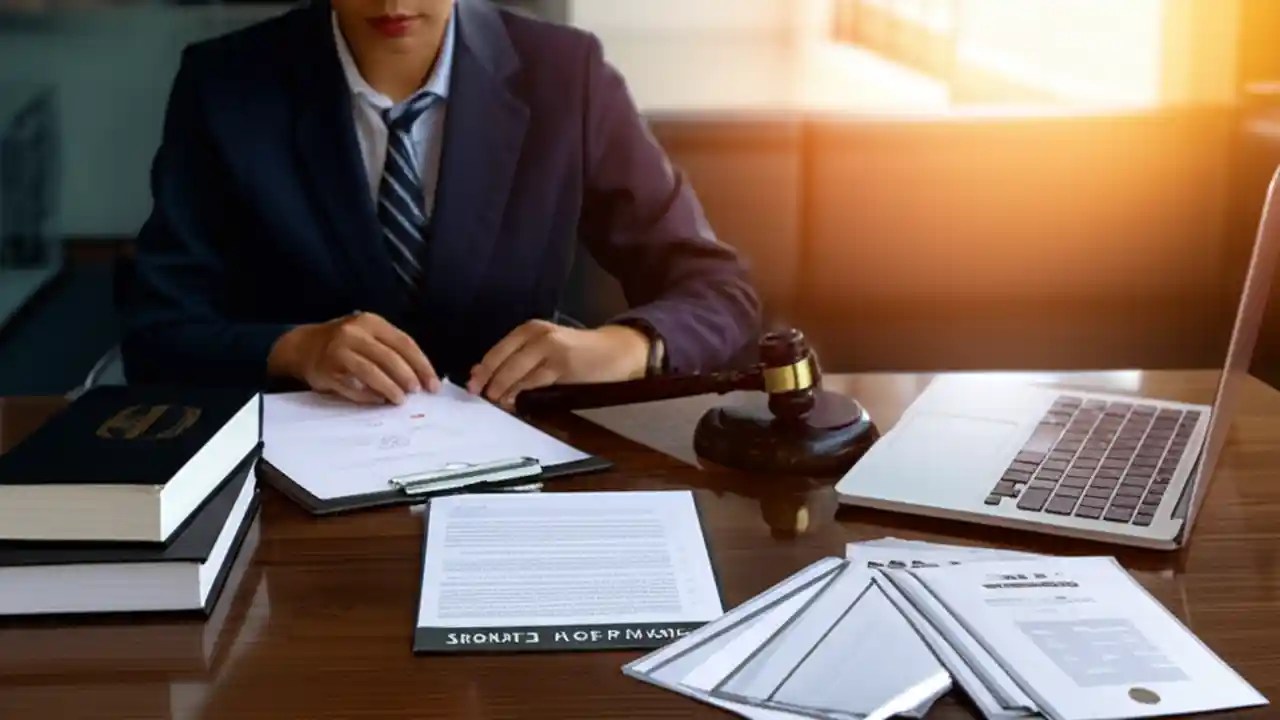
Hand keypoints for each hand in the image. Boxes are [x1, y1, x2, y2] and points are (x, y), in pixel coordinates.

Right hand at [267, 312, 439, 404]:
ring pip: (372, 372)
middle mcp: (354, 333)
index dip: (422, 365)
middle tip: (417, 392)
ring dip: (390, 388)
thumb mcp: (368, 335)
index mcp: (371, 322)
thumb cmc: (344, 343)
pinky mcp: (328, 371)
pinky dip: (368, 396)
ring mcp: (339, 351)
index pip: (404, 343)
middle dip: (408, 377)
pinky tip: (378, 401)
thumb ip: (391, 350)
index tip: (433, 384)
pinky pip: (353, 386)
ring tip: (400, 400)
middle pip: (390, 357)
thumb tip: (420, 378)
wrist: (303, 347)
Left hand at [467, 321, 650, 408]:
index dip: (483, 368)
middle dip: (488, 379)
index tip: (471, 385)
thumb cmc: (578, 353)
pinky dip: (520, 392)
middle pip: (502, 359)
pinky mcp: (562, 363)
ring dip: (501, 388)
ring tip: (494, 401)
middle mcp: (537, 334)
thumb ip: (521, 360)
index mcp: (530, 329)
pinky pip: (533, 380)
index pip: (498, 350)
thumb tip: (488, 376)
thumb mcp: (546, 349)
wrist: (614, 351)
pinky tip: (513, 401)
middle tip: (478, 395)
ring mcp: (550, 347)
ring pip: (515, 370)